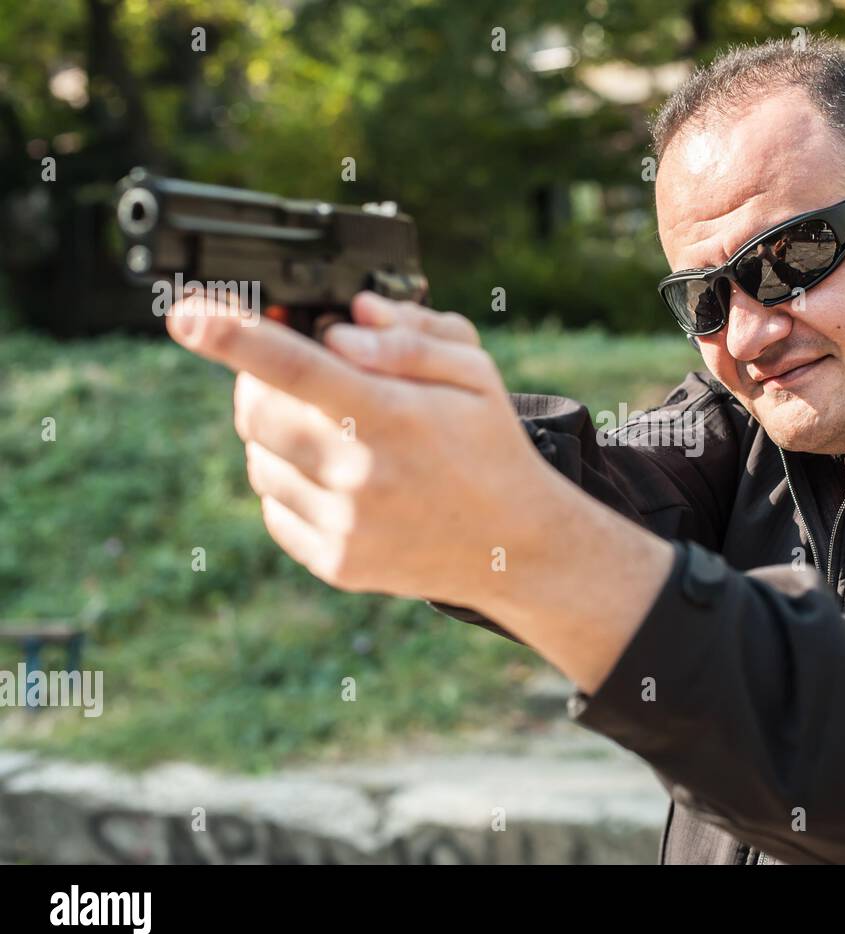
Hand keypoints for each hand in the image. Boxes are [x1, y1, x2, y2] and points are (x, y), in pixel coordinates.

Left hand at [166, 290, 550, 604]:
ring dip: (277, 435)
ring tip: (335, 435)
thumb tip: (346, 317)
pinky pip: (274, 509)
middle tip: (293, 375)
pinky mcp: (335, 562)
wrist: (515, 545)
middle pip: (256, 411)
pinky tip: (339, 480)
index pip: (293, 366)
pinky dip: (290, 484)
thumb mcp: (474, 373)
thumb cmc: (490, 447)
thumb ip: (410, 335)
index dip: (231, 336)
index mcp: (392, 416)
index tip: (184, 314)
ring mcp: (344, 525)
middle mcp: (360, 474)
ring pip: (259, 460)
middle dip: (257, 381)